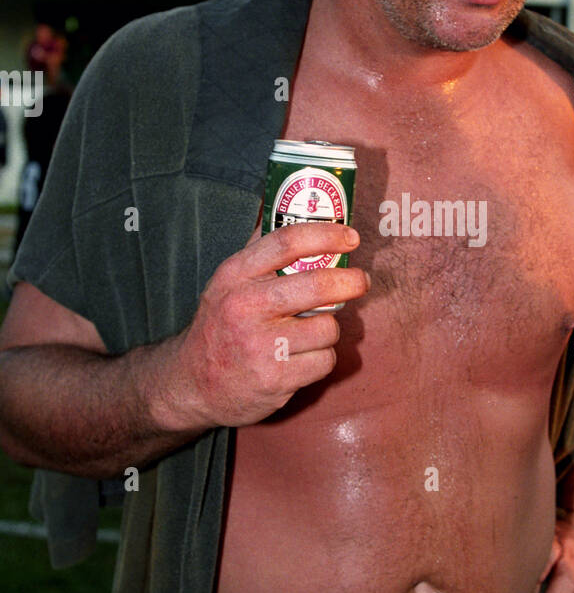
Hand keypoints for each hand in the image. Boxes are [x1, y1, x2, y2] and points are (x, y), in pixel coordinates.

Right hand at [151, 222, 368, 431]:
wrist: (194, 386)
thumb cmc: (220, 327)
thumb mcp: (226, 283)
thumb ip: (259, 251)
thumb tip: (289, 206)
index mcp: (234, 275)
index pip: (287, 242)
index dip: (327, 235)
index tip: (351, 237)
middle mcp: (245, 307)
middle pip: (318, 285)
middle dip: (351, 281)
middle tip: (361, 281)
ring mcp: (260, 346)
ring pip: (327, 327)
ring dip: (328, 329)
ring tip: (309, 333)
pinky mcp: (276, 378)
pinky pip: (325, 360)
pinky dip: (321, 359)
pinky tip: (301, 358)